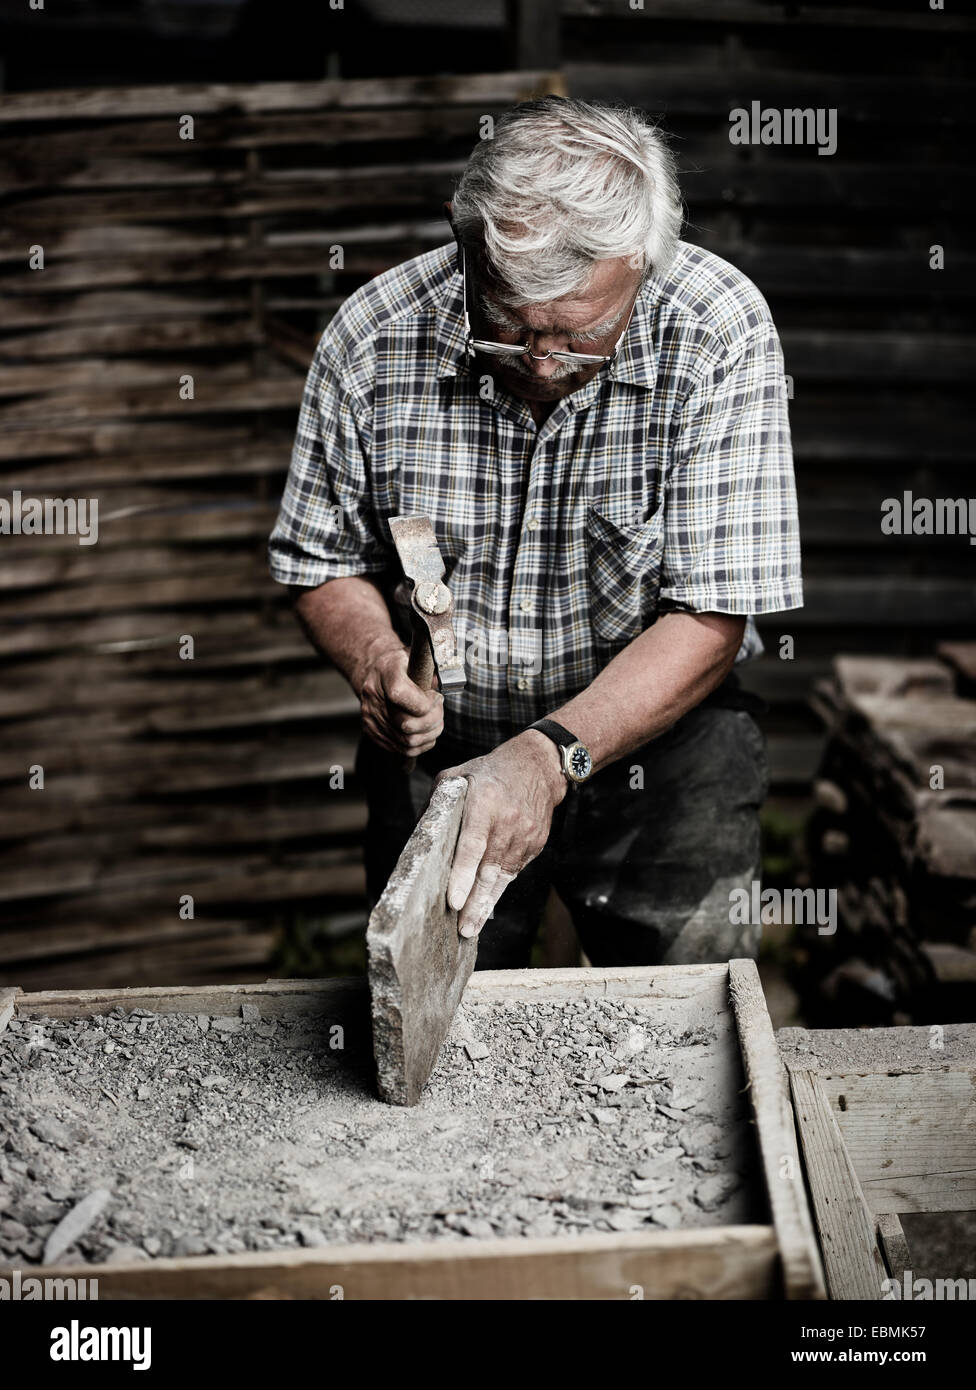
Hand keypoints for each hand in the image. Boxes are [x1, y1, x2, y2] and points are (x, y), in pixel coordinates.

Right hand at [358, 641, 443, 756]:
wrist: (375, 674)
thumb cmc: (400, 666)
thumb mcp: (415, 657)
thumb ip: (428, 671)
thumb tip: (439, 685)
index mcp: (384, 672)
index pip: (400, 695)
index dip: (425, 703)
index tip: (436, 697)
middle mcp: (373, 697)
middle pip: (407, 725)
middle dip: (433, 720)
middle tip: (439, 710)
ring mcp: (371, 718)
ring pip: (408, 741)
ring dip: (430, 734)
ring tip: (436, 721)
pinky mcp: (372, 733)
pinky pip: (403, 749)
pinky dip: (421, 744)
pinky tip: (426, 731)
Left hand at [433, 731, 566, 939]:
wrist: (538, 766)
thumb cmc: (489, 772)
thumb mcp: (457, 777)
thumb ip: (437, 805)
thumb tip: (419, 836)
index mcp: (484, 803)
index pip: (472, 846)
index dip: (462, 875)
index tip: (453, 901)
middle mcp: (507, 822)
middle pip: (489, 871)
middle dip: (474, 903)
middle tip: (462, 930)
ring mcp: (525, 835)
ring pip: (502, 877)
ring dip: (486, 903)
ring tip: (472, 926)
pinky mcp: (535, 844)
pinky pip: (514, 871)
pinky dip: (499, 888)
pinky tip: (487, 903)